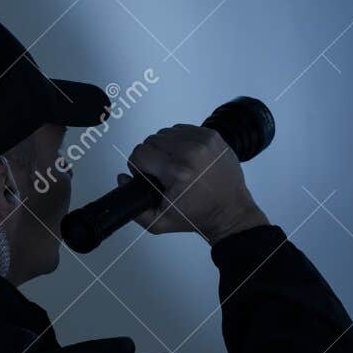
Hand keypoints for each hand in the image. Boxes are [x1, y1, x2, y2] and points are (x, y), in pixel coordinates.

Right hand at [123, 124, 268, 244]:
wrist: (230, 211)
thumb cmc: (200, 215)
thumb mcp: (159, 222)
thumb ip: (134, 206)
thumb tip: (123, 178)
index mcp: (178, 172)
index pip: (140, 153)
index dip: (138, 166)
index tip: (146, 175)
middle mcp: (192, 152)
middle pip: (151, 140)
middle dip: (152, 157)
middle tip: (162, 173)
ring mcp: (204, 141)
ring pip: (166, 133)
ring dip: (165, 148)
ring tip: (174, 165)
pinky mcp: (212, 136)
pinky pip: (183, 129)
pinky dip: (180, 142)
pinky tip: (185, 157)